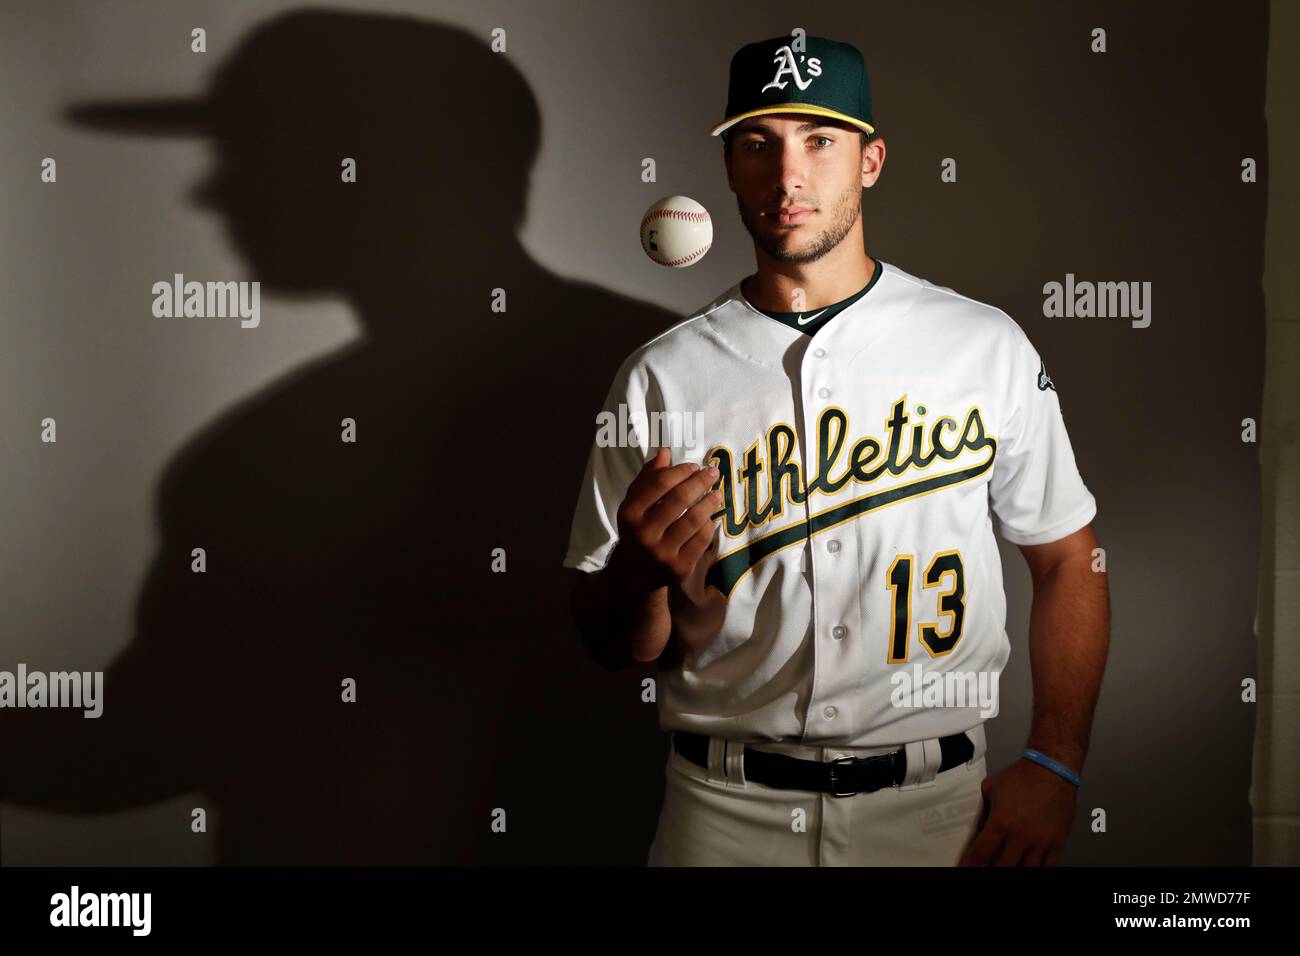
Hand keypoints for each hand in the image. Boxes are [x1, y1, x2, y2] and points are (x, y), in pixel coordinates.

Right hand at [606, 447, 722, 592]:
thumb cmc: (639, 527)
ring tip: (716, 494)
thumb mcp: (635, 503)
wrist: (636, 572)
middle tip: (713, 473)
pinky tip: (710, 518)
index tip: (695, 466)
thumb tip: (664, 452)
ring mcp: (662, 553)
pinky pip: (702, 540)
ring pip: (694, 519)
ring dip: (710, 502)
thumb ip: (648, 477)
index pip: (660, 483)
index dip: (681, 471)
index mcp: (629, 513)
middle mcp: (643, 534)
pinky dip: (709, 525)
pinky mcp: (679, 568)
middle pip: (680, 498)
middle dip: (700, 481)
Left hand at [958, 757, 1075, 865]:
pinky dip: (1038, 869)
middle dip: (992, 870)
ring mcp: (1040, 841)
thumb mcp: (991, 787)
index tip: (964, 869)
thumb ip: (982, 805)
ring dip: (1015, 870)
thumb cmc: (1022, 776)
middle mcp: (1020, 836)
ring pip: (1026, 870)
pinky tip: (1030, 867)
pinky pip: (1048, 866)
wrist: (1051, 770)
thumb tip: (974, 817)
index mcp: (1001, 822)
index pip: (980, 852)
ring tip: (1008, 866)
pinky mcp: (1057, 842)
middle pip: (1003, 867)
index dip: (970, 864)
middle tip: (987, 869)